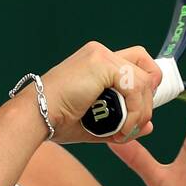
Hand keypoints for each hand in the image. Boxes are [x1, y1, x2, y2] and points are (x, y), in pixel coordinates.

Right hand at [34, 41, 159, 144]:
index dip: (146, 87)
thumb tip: (149, 127)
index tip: (139, 113)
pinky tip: (121, 128)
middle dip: (149, 99)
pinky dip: (134, 112)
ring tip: (124, 132)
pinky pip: (134, 87)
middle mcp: (100, 53)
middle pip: (146, 66)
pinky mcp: (101, 63)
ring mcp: (101, 55)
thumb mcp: (98, 121)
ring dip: (141, 112)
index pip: (137, 63)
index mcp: (97, 62)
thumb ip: (124, 122)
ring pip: (144, 80)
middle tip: (135, 125)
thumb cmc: (56, 120)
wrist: (35, 116)